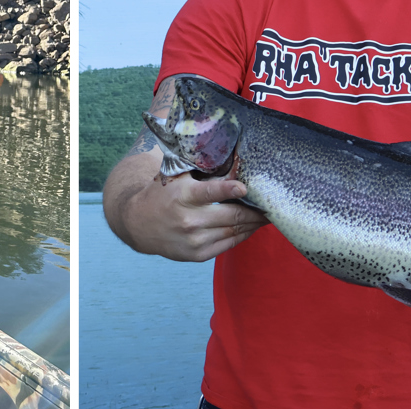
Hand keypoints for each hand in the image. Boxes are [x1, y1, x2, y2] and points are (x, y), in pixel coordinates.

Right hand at [122, 174, 268, 261]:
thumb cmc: (163, 193)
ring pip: (233, 232)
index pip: (210, 193)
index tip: (244, 188)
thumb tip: (234, 156)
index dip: (228, 190)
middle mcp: (189, 220)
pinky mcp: (197, 255)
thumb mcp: (176, 175)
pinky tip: (250, 228)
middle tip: (271, 206)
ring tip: (266, 217)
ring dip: (253, 224)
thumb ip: (201, 167)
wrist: (138, 224)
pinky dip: (242, 236)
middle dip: (255, 212)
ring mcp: (194, 240)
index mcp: (184, 195)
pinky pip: (228, 245)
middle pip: (231, 216)